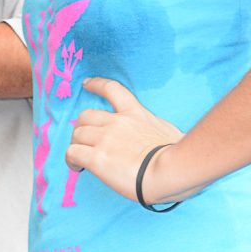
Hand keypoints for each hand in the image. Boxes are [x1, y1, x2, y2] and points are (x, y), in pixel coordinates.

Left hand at [64, 78, 183, 203]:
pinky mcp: (98, 158)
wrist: (173, 168)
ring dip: (76, 145)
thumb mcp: (168, 130)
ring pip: (77, 134)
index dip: (96, 85)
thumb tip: (157, 140)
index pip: (112, 90)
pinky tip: (77, 167)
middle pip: (85, 116)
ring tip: (79, 159)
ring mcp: (105, 139)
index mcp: (135, 114)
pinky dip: (71, 160)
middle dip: (81, 127)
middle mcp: (117, 122)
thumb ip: (154, 130)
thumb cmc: (179, 154)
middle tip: (84, 141)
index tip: (86, 84)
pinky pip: (73, 153)